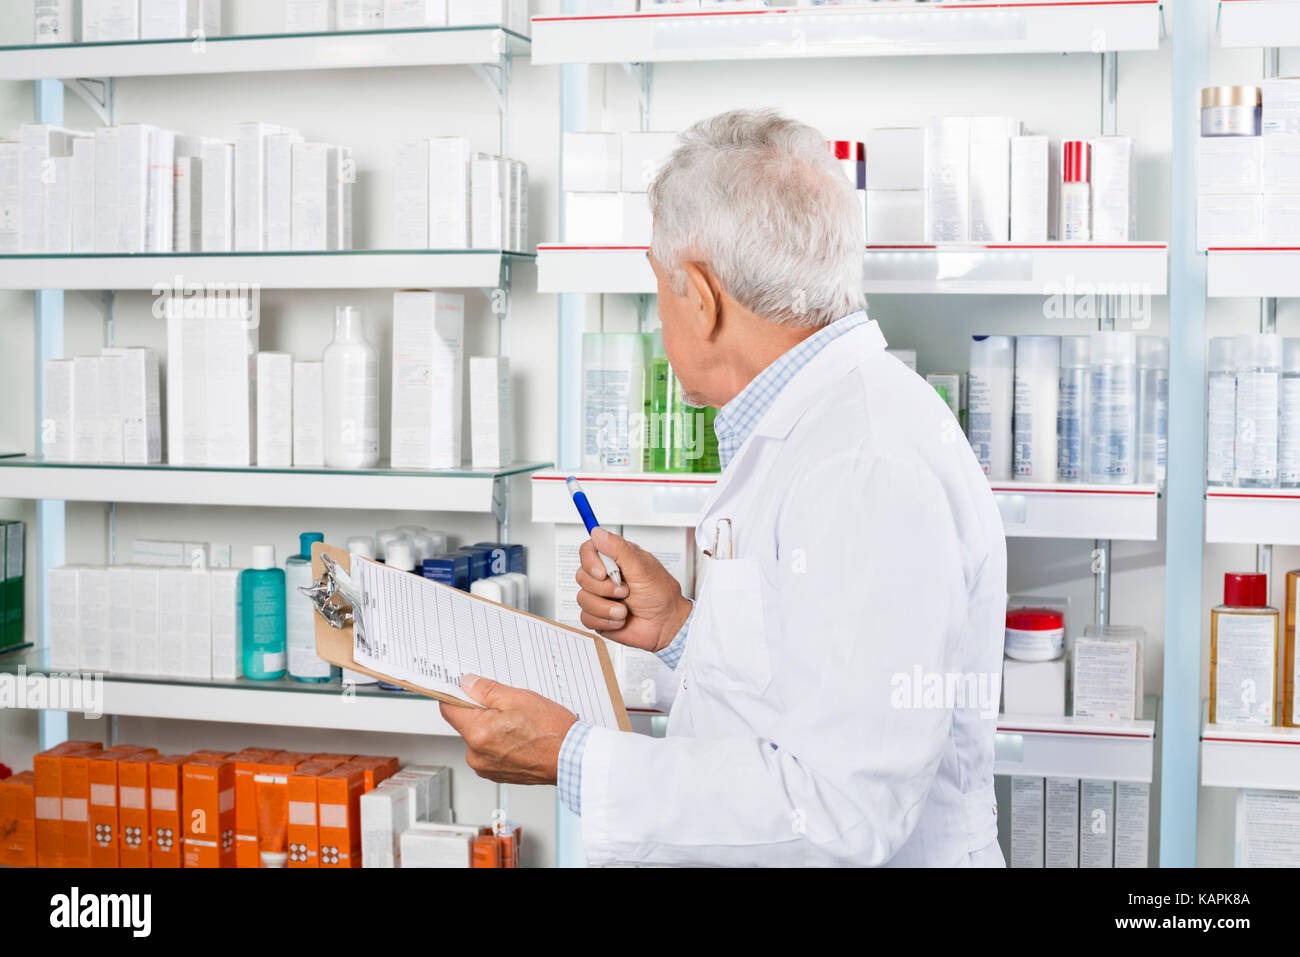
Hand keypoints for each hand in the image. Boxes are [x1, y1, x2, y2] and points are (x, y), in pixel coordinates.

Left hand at [438, 674, 576, 784]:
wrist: (572, 759)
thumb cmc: (552, 732)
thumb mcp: (518, 698)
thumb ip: (486, 690)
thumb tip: (468, 684)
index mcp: (479, 733)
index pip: (448, 709)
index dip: (456, 695)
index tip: (464, 689)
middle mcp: (477, 755)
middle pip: (465, 724)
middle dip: (481, 712)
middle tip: (507, 706)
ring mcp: (486, 768)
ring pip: (478, 738)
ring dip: (491, 728)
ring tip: (519, 724)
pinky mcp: (496, 774)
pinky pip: (488, 752)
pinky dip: (499, 743)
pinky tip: (520, 737)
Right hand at [576, 526, 691, 652]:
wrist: (665, 624)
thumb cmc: (660, 594)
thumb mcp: (642, 567)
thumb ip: (619, 549)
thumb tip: (598, 533)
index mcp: (615, 559)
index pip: (588, 551)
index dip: (590, 562)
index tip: (603, 573)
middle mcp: (605, 576)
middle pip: (582, 576)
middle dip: (604, 588)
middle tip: (625, 591)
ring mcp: (600, 596)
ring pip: (582, 599)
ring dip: (606, 608)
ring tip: (624, 609)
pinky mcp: (598, 616)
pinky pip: (586, 618)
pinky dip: (605, 621)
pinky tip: (619, 619)